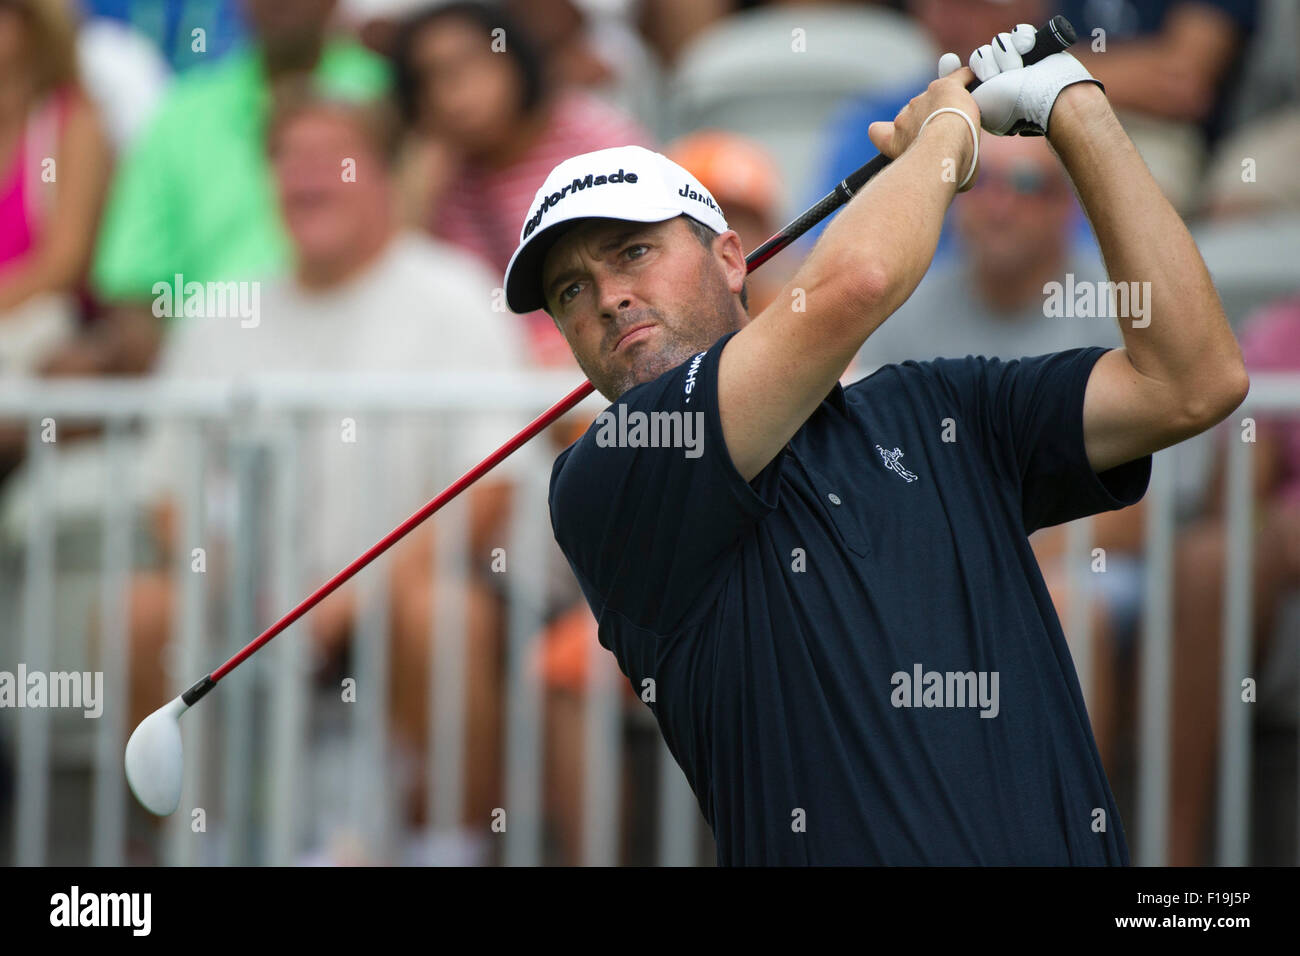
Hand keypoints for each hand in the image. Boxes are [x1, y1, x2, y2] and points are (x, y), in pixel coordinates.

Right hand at [868, 66, 979, 184]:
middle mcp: (902, 119)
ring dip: (947, 107)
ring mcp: (922, 100)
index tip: (903, 137)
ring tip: (964, 120)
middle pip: (912, 115)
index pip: (877, 132)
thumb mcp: (931, 178)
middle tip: (946, 136)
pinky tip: (974, 85)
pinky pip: (958, 78)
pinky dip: (966, 80)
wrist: (944, 146)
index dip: (886, 133)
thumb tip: (961, 179)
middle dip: (927, 123)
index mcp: (893, 141)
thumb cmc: (938, 170)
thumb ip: (939, 174)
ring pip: (935, 100)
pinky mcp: (944, 88)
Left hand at [949, 23, 1101, 135]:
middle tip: (1001, 78)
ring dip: (1007, 56)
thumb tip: (947, 60)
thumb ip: (960, 88)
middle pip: (980, 56)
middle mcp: (1000, 79)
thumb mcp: (978, 105)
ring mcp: (1017, 63)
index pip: (961, 76)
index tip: (949, 60)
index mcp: (985, 96)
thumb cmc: (1013, 106)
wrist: (1048, 97)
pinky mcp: (1033, 49)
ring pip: (997, 43)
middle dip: (988, 65)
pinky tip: (1027, 49)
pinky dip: (1022, 39)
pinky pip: (1017, 32)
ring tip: (1018, 70)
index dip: (953, 68)